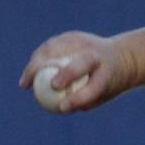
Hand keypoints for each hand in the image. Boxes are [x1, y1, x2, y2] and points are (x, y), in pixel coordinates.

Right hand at [19, 30, 138, 114]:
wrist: (118, 56)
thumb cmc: (107, 83)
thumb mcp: (102, 95)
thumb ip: (83, 101)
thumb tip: (59, 107)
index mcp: (108, 71)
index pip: (94, 86)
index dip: (78, 97)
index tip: (62, 108)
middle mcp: (96, 53)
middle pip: (79, 63)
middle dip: (63, 74)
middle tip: (42, 89)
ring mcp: (83, 41)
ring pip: (57, 50)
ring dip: (38, 64)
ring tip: (25, 83)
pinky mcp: (71, 36)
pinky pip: (50, 48)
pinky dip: (38, 59)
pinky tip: (30, 74)